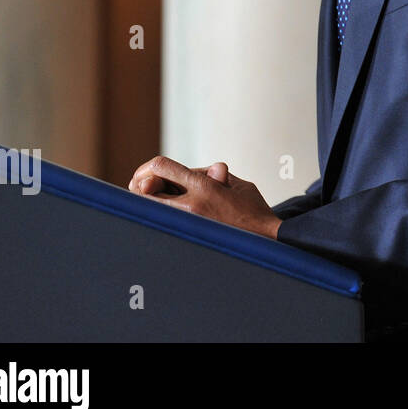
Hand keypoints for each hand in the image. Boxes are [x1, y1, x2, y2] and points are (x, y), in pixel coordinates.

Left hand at [128, 156, 281, 238]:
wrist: (265, 242)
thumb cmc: (254, 212)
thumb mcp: (239, 184)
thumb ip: (215, 175)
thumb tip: (200, 171)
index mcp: (204, 187)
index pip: (161, 167)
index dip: (148, 166)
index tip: (150, 172)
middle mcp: (190, 206)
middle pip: (144, 190)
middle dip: (142, 185)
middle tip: (149, 186)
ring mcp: (185, 225)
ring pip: (148, 209)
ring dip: (149, 202)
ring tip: (161, 200)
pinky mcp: (186, 238)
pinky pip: (160, 224)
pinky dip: (158, 216)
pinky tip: (169, 213)